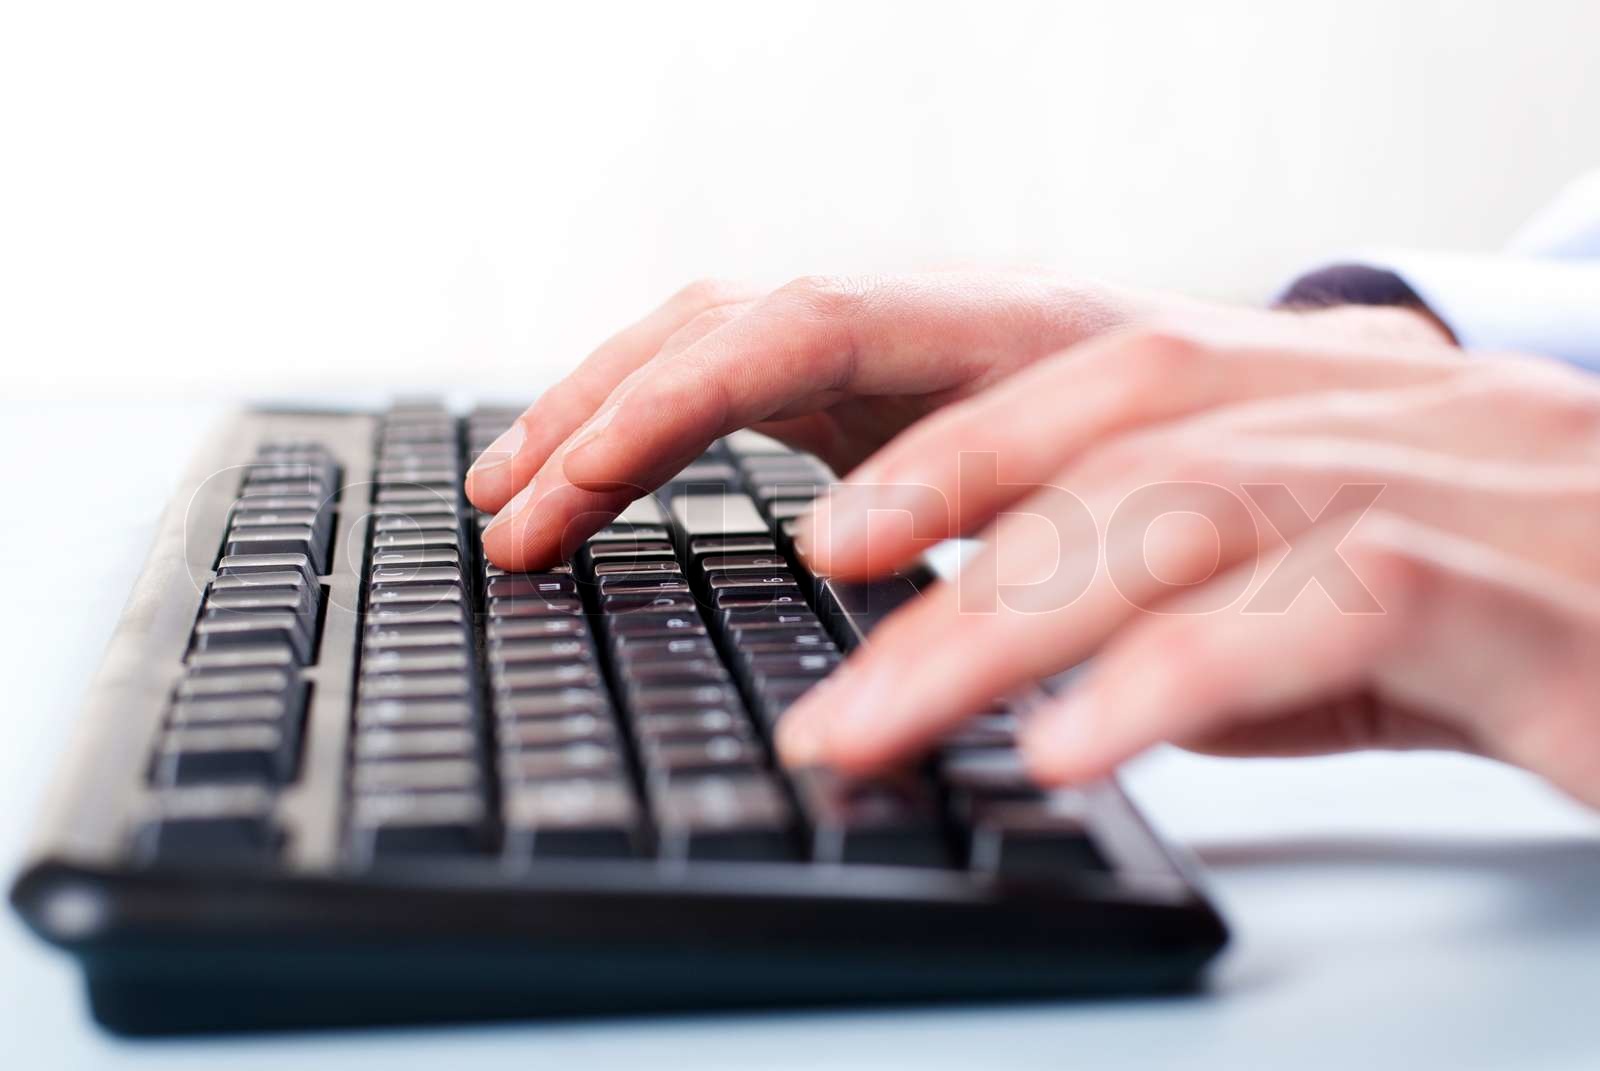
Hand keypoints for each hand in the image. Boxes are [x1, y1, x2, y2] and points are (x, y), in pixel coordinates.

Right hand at [466, 271, 1448, 570]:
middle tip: (509, 516)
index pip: (799, 335)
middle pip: (726, 322)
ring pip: (712, 336)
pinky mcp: (876, 381)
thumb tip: (915, 671)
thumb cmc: (1231, 471)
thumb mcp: (1155, 522)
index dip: (680, 411)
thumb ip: (1044, 573)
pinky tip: (594, 466)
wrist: (1287, 404)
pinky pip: (734, 371)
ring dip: (598, 407)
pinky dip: (650, 415)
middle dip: (598, 414)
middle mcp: (930, 314)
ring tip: (509, 492)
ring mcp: (893, 340)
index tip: (583, 499)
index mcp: (1003, 330)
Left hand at [773, 332, 1599, 809]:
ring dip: (1008, 626)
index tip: (830, 542)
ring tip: (880, 725)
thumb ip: (1215, 614)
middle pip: (1122, 431)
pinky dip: (1185, 675)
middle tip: (824, 669)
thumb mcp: (1363, 611)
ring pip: (1196, 505)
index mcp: (1339, 401)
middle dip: (944, 537)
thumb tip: (1061, 674)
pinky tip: (1076, 747)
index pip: (1108, 378)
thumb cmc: (1568, 632)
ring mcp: (1477, 490)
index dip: (953, 446)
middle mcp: (1397, 412)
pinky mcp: (1553, 603)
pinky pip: (1342, 604)